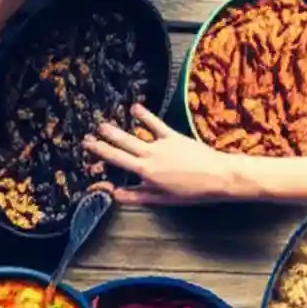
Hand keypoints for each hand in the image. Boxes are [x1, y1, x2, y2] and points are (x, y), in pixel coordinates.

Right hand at [83, 104, 246, 205]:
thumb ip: (136, 195)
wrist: (219, 176)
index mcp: (145, 172)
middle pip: (122, 146)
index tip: (88, 145)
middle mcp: (149, 156)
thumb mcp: (162, 199)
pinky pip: (156, 124)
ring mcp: (161, 144)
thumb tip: (114, 194)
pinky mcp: (173, 136)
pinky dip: (145, 116)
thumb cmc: (192, 192)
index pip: (117, 160)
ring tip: (103, 125)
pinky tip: (135, 108)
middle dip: (103, 141)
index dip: (101, 152)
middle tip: (87, 136)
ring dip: (118, 130)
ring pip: (134, 135)